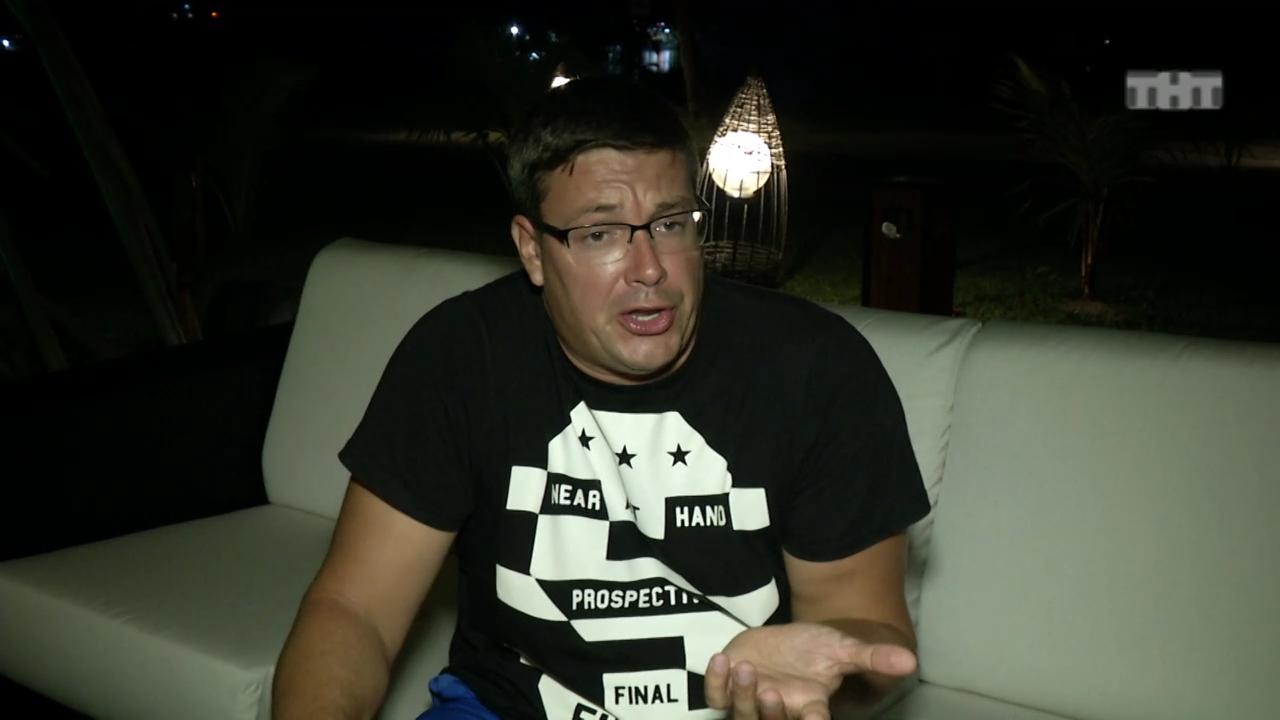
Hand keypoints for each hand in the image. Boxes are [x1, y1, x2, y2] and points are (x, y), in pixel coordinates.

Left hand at [703, 622, 916, 719]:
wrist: (780, 638)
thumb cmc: (811, 650)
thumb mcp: (842, 649)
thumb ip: (872, 657)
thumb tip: (911, 660)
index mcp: (809, 706)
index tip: (813, 718)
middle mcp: (779, 709)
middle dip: (768, 714)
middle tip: (773, 693)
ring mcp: (750, 701)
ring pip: (743, 714)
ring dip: (743, 696)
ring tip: (747, 667)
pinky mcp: (727, 687)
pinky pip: (716, 696)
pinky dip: (715, 681)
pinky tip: (721, 659)